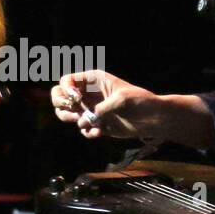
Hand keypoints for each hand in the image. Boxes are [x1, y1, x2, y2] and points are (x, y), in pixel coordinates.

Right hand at [50, 70, 168, 140]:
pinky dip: (87, 132)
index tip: (75, 99)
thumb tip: (84, 122)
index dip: (66, 89)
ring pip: (66, 114)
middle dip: (62, 105)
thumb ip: (100, 110)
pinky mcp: (96, 124)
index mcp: (93, 80)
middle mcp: (88, 93)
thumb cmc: (141, 102)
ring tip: (87, 124)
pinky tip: (100, 133)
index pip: (67, 80)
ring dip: (72, 120)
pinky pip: (82, 128)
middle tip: (74, 112)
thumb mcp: (121, 100)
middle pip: (60, 96)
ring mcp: (90, 109)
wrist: (154, 119)